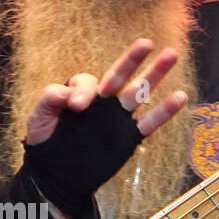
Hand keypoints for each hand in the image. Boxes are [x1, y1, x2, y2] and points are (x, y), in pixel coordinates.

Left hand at [24, 38, 186, 145]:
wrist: (57, 176)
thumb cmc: (45, 144)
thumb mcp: (38, 120)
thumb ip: (48, 101)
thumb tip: (63, 92)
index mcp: (80, 95)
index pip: (87, 82)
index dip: (83, 90)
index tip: (77, 107)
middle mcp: (102, 102)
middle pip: (120, 75)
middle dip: (133, 58)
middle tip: (147, 42)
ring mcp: (117, 119)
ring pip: (139, 92)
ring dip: (155, 74)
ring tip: (172, 54)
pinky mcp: (127, 138)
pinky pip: (149, 123)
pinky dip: (165, 111)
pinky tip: (181, 97)